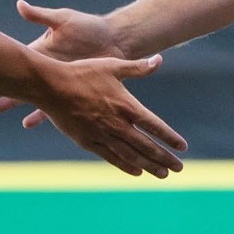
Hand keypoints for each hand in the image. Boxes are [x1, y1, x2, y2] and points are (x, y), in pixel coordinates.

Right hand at [0, 0, 125, 127]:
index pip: (18, 61)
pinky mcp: (71, 91)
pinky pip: (54, 105)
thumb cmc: (90, 28)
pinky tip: (28, 121)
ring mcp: (58, 81)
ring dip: (15, 101)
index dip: (1, 67)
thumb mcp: (64, 19)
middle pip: (20, 80)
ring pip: (32, 94)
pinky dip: (41, 113)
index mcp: (43, 51)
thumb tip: (19, 4)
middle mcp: (47, 68)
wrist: (116, 41)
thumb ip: (41, 16)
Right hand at [28, 52, 185, 176]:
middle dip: (164, 158)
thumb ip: (137, 68)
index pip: (154, 125)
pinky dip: (125, 165)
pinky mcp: (88, 141)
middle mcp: (116, 123)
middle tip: (179, 168)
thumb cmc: (82, 73)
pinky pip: (111, 157)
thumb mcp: (112, 66)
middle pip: (146, 145)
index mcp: (125, 105)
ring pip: (130, 155)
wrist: (51, 86)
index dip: (169, 137)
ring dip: (148, 166)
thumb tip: (159, 59)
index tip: (182, 147)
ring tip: (162, 174)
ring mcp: (102, 134)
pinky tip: (137, 171)